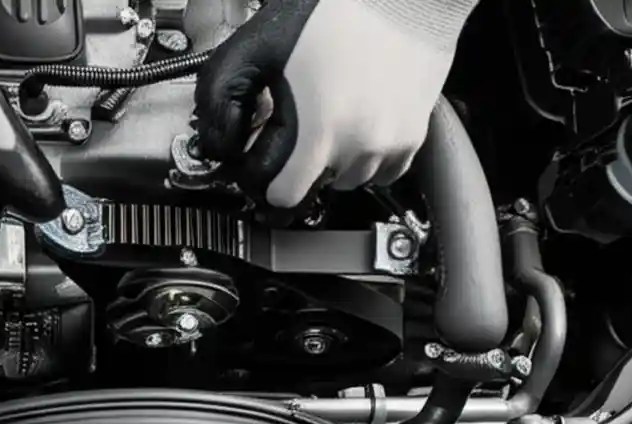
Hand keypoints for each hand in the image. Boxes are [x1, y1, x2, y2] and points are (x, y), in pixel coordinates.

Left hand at [194, 0, 474, 207]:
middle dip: (292, 165)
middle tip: (291, 123)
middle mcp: (360, 148)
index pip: (279, 196)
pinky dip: (361, 156)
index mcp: (319, 132)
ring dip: (328, 160)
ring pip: (344, 182)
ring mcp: (391, 146)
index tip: (256, 157)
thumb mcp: (254, 50)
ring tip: (326, 112)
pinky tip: (352, 119)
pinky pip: (380, 172)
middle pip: (310, 189)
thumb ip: (220, 101)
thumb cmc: (332, 14)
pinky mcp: (414, 140)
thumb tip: (218, 146)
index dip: (258, 176)